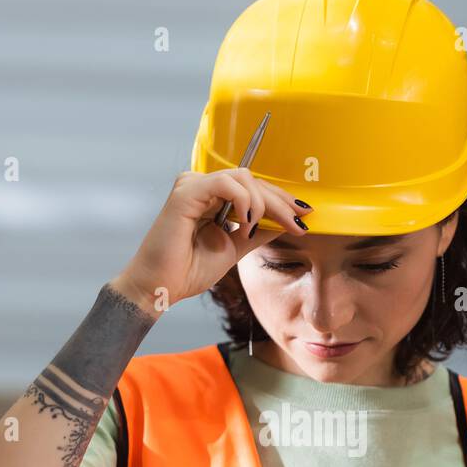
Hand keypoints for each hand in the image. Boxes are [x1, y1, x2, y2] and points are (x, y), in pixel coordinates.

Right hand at [114, 168, 312, 314]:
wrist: (162, 287)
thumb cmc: (189, 270)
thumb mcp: (235, 248)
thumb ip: (258, 232)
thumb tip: (287, 222)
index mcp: (212, 197)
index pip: (253, 188)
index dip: (281, 199)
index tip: (305, 216)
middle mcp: (201, 186)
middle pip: (253, 181)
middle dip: (280, 202)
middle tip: (299, 222)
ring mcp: (193, 186)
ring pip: (243, 179)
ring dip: (261, 203)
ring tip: (255, 230)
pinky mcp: (186, 192)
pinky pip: (225, 184)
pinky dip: (243, 201)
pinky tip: (245, 223)